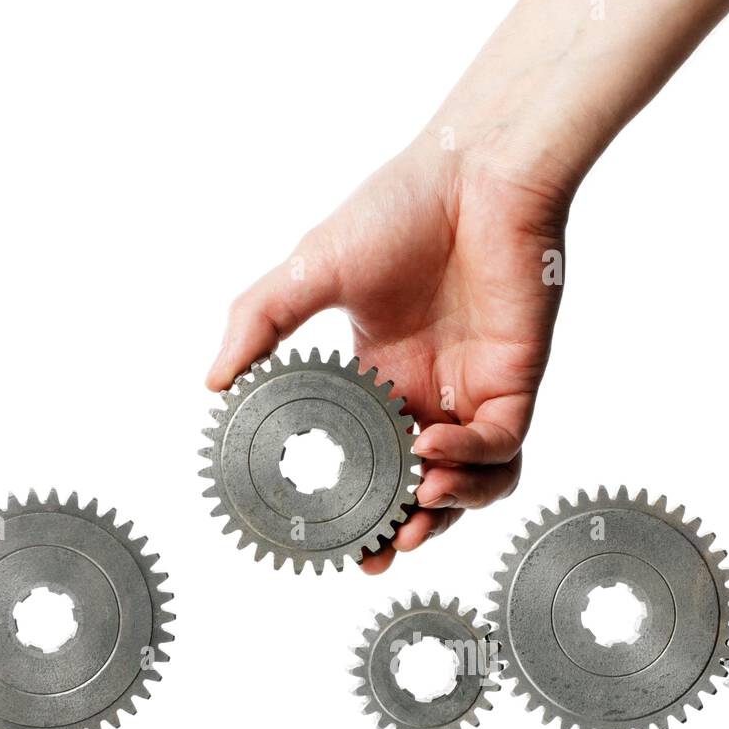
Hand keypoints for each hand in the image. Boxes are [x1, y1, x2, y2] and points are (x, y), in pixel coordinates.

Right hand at [205, 138, 568, 572]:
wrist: (473, 173)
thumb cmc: (396, 210)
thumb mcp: (307, 275)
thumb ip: (259, 326)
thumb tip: (212, 382)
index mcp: (380, 374)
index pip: (370, 458)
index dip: (357, 504)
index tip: (335, 540)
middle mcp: (428, 390)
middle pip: (423, 486)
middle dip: (403, 529)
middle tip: (375, 555)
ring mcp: (474, 387)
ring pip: (475, 479)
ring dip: (446, 507)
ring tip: (414, 512)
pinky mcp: (515, 378)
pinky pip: (503, 443)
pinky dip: (472, 461)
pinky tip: (433, 454)